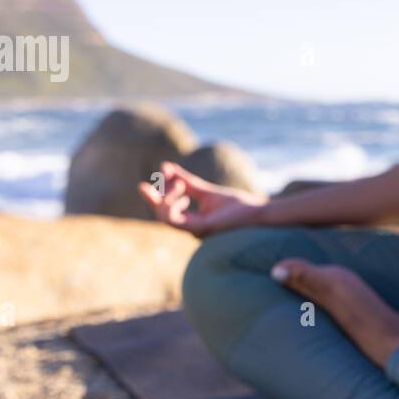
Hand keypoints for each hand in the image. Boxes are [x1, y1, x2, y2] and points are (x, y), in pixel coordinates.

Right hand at [138, 161, 267, 236]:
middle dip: (152, 200)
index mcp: (192, 221)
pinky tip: (182, 189)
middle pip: (162, 217)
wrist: (256, 212)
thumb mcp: (206, 191)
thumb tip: (167, 167)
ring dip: (166, 198)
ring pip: (165, 218)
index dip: (155, 198)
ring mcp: (195, 231)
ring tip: (180, 183)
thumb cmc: (237, 205)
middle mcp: (191, 229)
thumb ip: (188, 182)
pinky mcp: (201, 229)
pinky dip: (173, 203)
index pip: (167, 212)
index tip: (149, 181)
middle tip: (142, 186)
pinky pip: (176, 220)